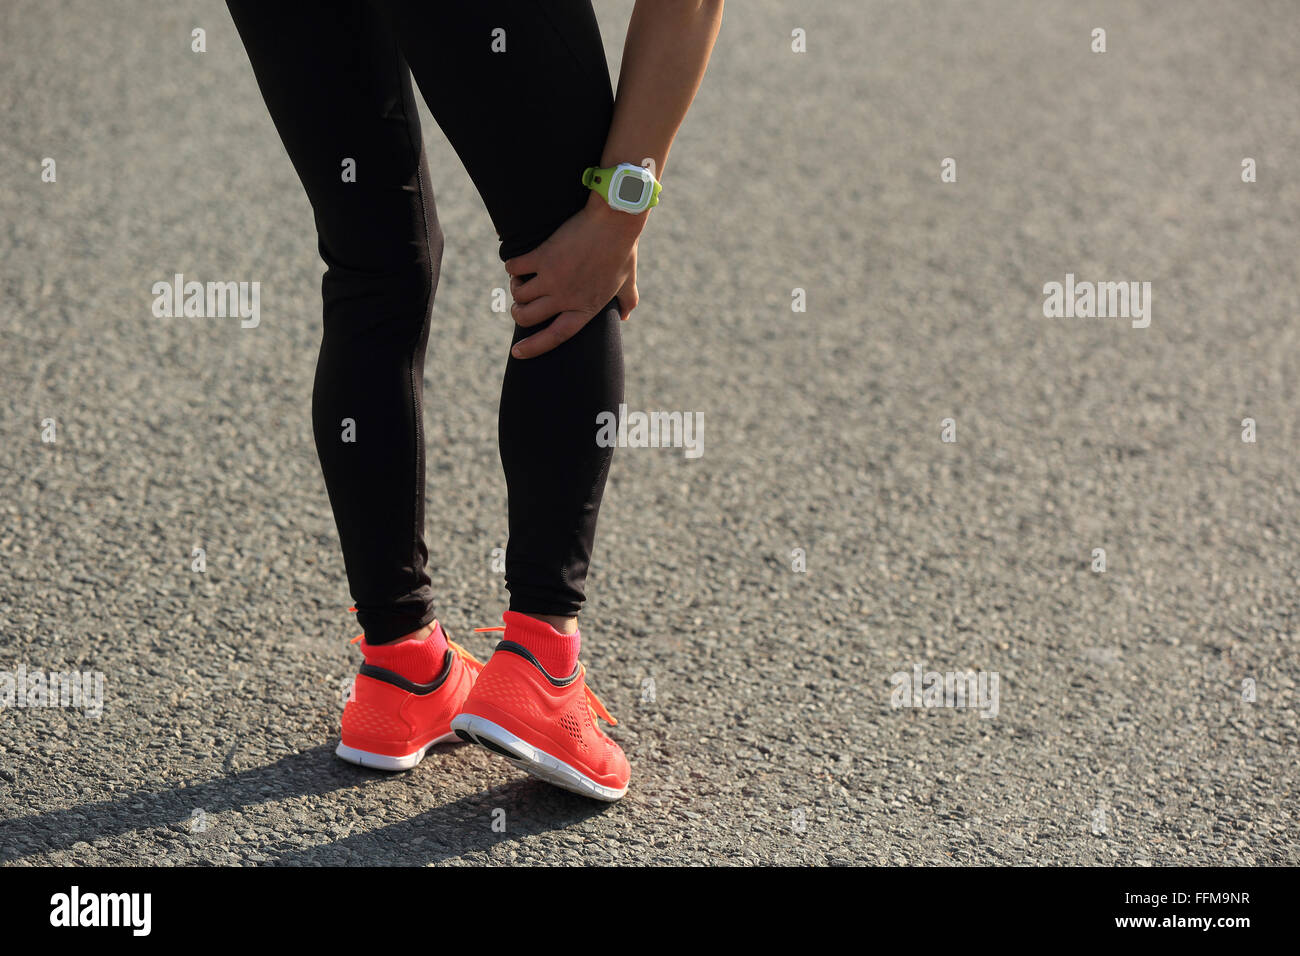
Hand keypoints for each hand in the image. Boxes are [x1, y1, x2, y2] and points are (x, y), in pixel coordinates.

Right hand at [504, 195, 643, 358]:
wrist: (614, 221)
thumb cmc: (623, 250)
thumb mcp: (628, 281)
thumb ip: (627, 301)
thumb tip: (625, 317)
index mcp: (585, 308)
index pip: (555, 336)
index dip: (534, 347)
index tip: (517, 353)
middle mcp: (566, 298)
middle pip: (527, 317)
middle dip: (519, 313)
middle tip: (519, 306)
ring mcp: (552, 279)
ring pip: (519, 294)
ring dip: (516, 289)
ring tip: (520, 281)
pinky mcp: (542, 257)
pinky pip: (514, 268)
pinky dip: (512, 267)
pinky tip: (517, 263)